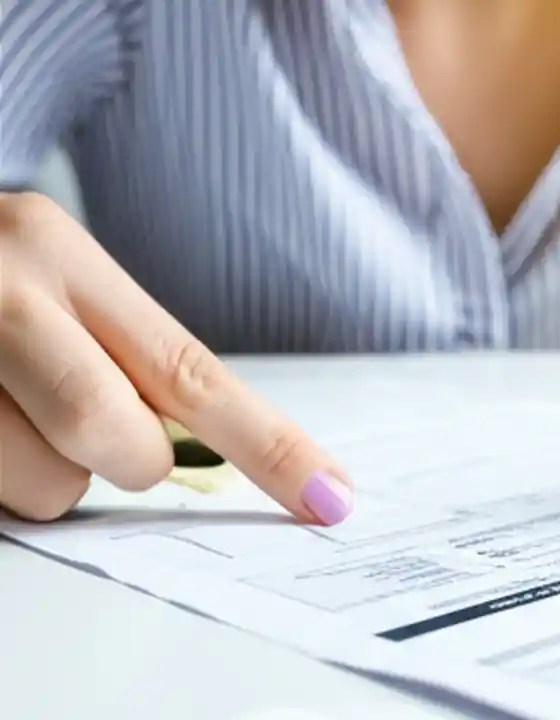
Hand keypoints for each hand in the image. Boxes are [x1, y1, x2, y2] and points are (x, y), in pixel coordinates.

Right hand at [0, 193, 352, 523]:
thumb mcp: (43, 285)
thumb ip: (122, 360)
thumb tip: (200, 458)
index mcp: (55, 250)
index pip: (193, 371)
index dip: (272, 445)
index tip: (333, 496)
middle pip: (118, 441)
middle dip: (119, 460)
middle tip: (76, 421)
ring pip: (42, 488)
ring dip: (32, 476)